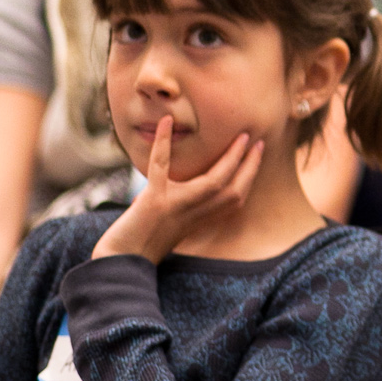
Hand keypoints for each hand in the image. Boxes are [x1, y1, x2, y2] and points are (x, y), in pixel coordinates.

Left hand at [94, 119, 263, 261]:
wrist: (122, 258)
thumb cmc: (147, 240)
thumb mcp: (176, 222)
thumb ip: (193, 206)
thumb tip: (204, 183)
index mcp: (203, 218)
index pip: (237, 196)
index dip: (251, 172)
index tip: (258, 151)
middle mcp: (195, 213)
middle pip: (232, 188)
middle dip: (248, 163)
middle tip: (254, 138)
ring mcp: (176, 205)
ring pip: (211, 180)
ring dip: (228, 157)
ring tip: (238, 136)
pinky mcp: (153, 198)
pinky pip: (160, 165)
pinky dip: (163, 141)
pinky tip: (165, 122)